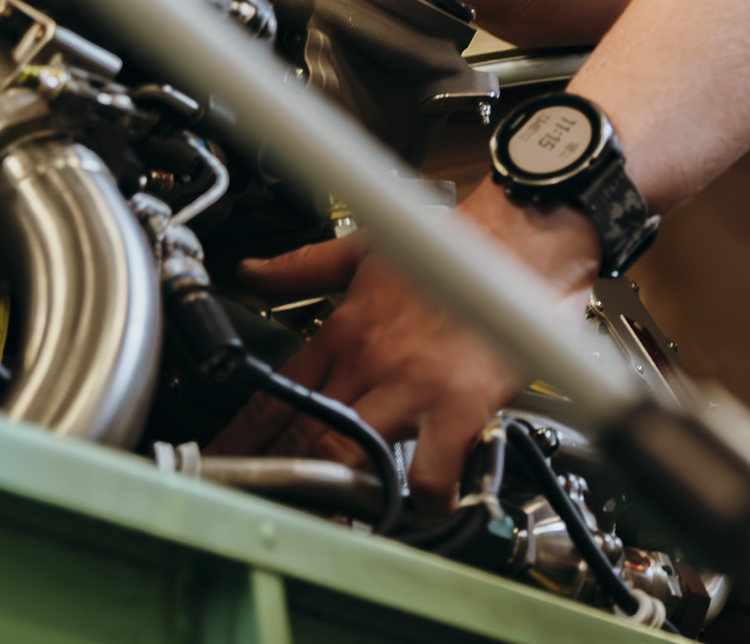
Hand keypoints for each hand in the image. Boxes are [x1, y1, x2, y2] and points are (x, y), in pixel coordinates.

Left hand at [216, 183, 594, 497]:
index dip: (243, 435)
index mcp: (345, 326)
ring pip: (354, 450)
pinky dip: (423, 496)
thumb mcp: (364, 246)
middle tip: (262, 506)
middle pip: (305, 431)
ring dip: (340, 490)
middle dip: (276, 476)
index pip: (277, 392)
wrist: (526, 230)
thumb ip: (302, 267)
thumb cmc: (458, 238)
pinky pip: (430, 468)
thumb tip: (251, 273)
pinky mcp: (459, 401)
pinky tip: (423, 505)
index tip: (223, 463)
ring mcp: (412, 382)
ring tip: (330, 519)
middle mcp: (370, 357)